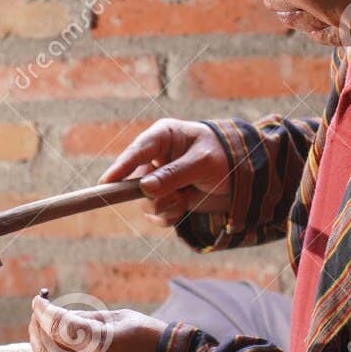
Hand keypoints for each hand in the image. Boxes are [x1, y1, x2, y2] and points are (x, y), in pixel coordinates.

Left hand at [28, 294, 165, 351]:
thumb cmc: (154, 342)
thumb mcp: (123, 319)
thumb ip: (87, 319)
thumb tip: (58, 316)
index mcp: (99, 346)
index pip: (57, 325)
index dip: (43, 311)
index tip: (38, 301)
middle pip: (45, 351)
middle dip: (36, 330)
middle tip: (37, 317)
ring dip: (40, 351)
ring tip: (43, 335)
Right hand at [101, 119, 231, 227]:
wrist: (244, 177)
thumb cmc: (225, 158)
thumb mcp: (202, 163)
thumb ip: (174, 174)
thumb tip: (145, 187)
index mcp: (163, 136)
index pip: (137, 151)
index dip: (121, 167)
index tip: (106, 183)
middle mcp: (155, 156)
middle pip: (135, 181)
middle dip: (155, 194)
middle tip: (176, 197)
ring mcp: (158, 178)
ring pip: (144, 200)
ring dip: (164, 205)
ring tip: (184, 199)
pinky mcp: (165, 196)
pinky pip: (154, 212)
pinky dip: (168, 215)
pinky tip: (182, 208)